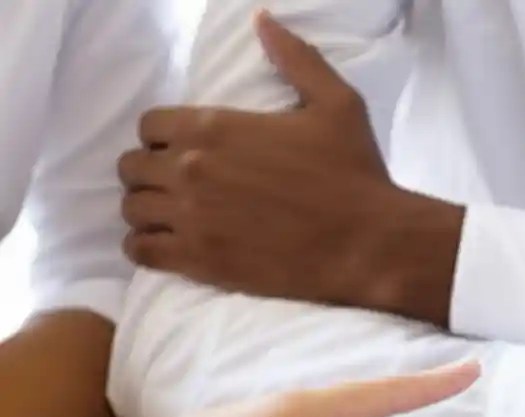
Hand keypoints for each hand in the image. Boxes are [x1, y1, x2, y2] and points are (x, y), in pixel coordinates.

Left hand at [117, 11, 462, 324]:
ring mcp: (190, 218)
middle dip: (152, 174)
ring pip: (132, 210)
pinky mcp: (198, 261)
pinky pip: (141, 251)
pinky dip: (147, 247)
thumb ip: (296, 60)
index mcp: (214, 127)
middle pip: (132, 168)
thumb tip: (264, 21)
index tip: (186, 152)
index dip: (164, 138)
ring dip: (149, 211)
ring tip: (175, 218)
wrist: (368, 243)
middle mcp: (191, 169)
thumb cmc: (354, 173)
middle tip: (182, 187)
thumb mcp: (336, 104)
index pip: (149, 125)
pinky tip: (172, 246)